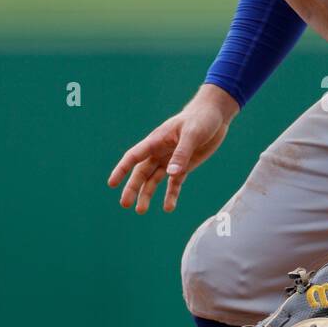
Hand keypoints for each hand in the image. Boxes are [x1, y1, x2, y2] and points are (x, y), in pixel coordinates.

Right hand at [108, 84, 238, 213]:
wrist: (215, 115)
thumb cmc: (200, 119)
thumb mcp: (192, 134)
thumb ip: (181, 154)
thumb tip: (170, 174)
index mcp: (157, 140)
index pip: (135, 156)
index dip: (122, 169)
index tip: (112, 183)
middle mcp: (159, 152)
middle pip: (141, 172)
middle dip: (132, 188)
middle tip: (125, 204)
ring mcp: (170, 160)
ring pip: (154, 180)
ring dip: (147, 195)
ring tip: (141, 211)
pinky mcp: (183, 167)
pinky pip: (174, 184)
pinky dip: (170, 195)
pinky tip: (168, 208)